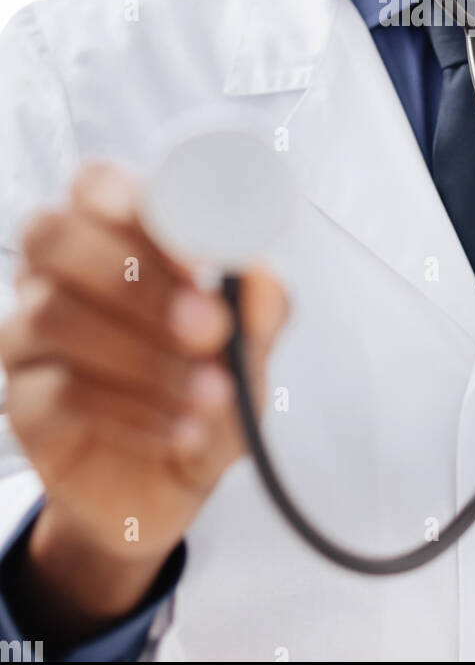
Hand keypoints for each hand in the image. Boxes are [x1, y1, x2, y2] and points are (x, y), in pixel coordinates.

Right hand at [0, 161, 288, 636]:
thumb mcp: (252, 348)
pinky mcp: (22, 403)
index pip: (96, 182)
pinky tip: (185, 429)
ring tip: (213, 393)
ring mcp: (28, 335)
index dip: (139, 203)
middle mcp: (57, 271)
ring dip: (146, 356)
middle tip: (209, 326)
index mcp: (113, 230)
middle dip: (136, 279)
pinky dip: (134, 412)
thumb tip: (261, 275)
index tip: (203, 253)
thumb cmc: (207, 385)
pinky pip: (59, 393)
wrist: (169, 483)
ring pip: (54, 315)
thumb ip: (259, 310)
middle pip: (52, 236)